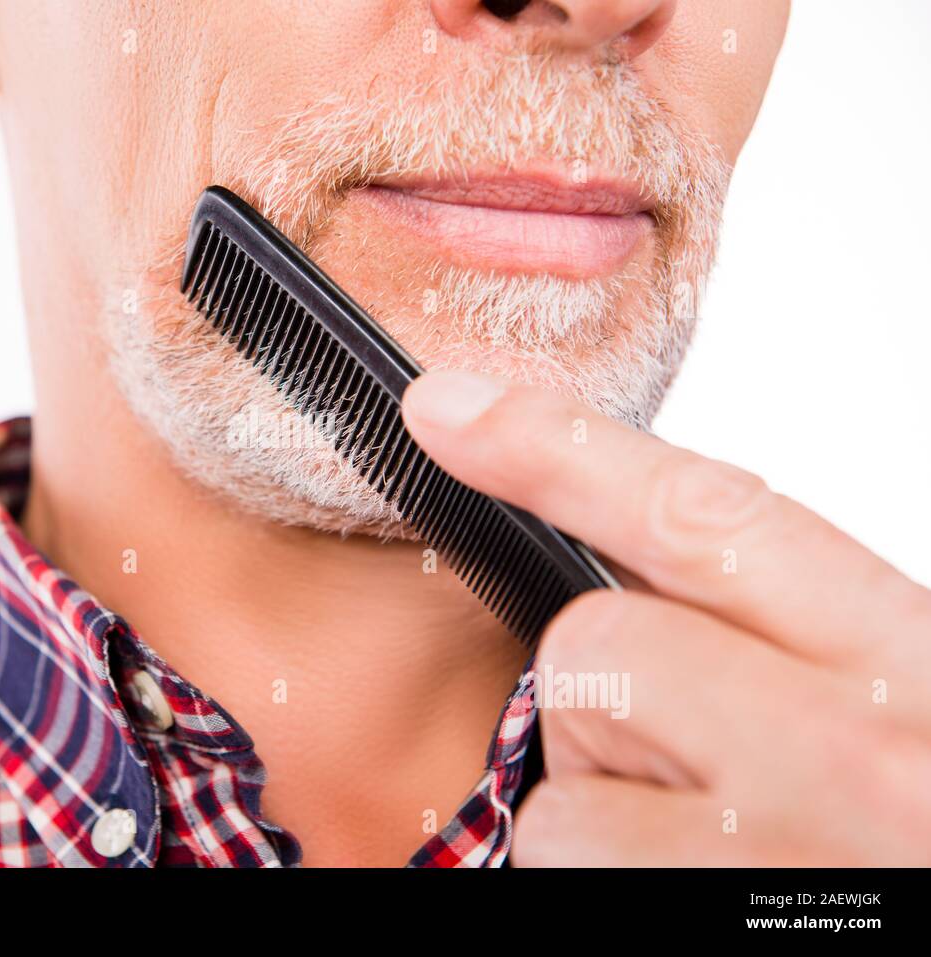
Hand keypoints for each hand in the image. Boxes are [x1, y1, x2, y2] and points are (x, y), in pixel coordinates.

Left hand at [401, 370, 930, 864]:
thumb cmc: (917, 818)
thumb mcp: (909, 699)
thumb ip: (788, 628)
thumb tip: (619, 545)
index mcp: (919, 670)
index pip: (714, 519)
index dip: (562, 450)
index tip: (451, 411)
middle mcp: (863, 762)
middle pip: (600, 647)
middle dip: (615, 698)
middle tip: (710, 763)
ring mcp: (776, 869)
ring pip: (562, 787)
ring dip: (608, 813)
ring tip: (717, 853)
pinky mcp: (694, 925)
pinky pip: (564, 869)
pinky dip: (605, 877)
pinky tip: (695, 886)